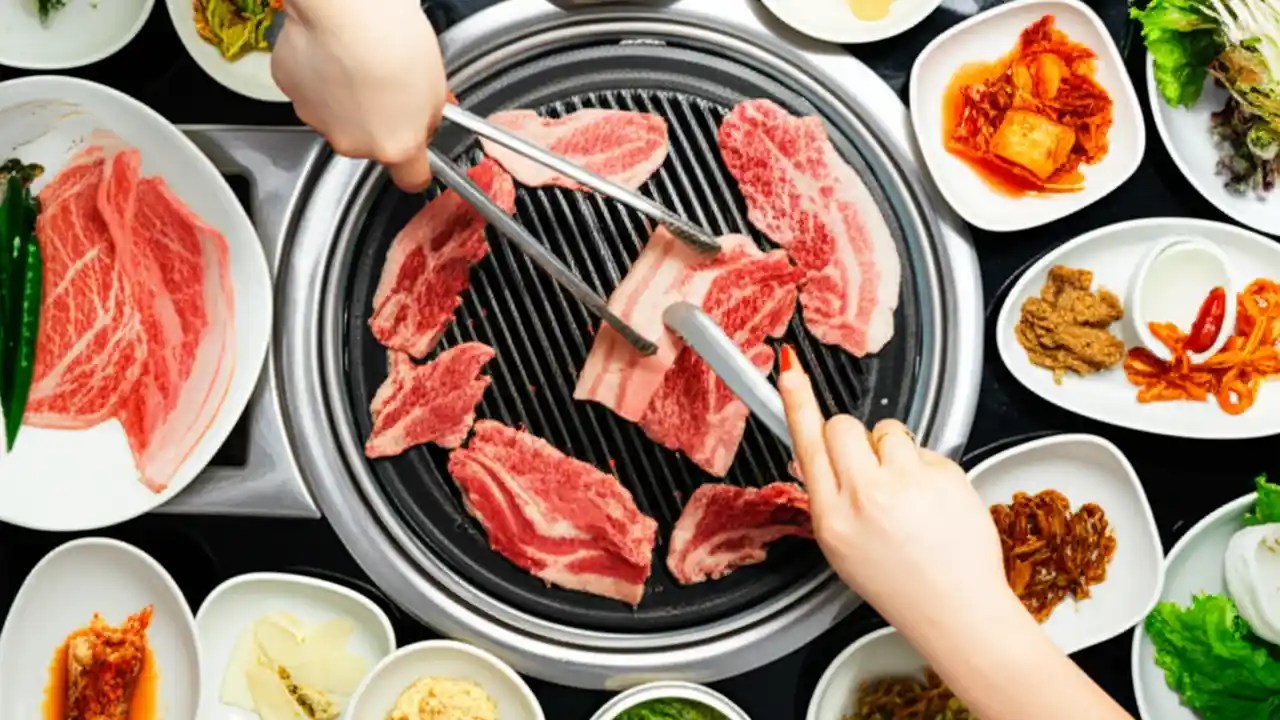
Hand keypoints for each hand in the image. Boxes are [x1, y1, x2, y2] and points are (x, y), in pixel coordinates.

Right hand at [272, 0, 446, 190]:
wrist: (348, 9)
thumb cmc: (393, 37)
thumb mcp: (436, 85)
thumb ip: (429, 115)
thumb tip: (427, 121)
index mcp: (396, 144)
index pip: (410, 179)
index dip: (415, 168)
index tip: (417, 158)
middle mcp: (354, 143)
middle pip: (370, 144)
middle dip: (378, 121)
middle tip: (387, 85)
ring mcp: (318, 120)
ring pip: (337, 119)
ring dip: (347, 99)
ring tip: (357, 63)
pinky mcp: (292, 93)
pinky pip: (310, 92)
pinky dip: (320, 78)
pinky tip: (332, 54)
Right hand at [778, 347, 1132, 719]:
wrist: (955, 607)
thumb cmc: (899, 583)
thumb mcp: (842, 547)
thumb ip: (829, 497)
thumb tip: (818, 454)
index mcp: (833, 518)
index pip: (807, 445)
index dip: (797, 403)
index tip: (789, 372)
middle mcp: (866, 496)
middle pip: (843, 426)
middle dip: (852, 438)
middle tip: (868, 465)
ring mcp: (908, 483)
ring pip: (887, 431)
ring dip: (894, 453)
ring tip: (907, 493)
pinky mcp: (945, 474)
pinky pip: (925, 448)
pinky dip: (926, 468)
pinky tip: (932, 502)